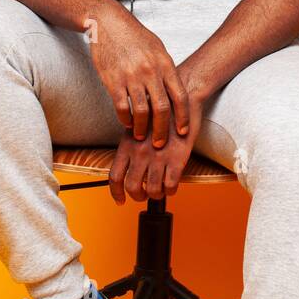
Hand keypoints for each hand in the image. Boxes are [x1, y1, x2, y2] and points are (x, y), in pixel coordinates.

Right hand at [85, 0, 189, 147]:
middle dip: (163, 130)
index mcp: (164, 64)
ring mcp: (131, 76)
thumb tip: (175, 89)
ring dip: (142, 128)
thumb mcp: (158, 48)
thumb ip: (166, 69)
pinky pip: (122, 107)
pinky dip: (125, 119)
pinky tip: (127, 123)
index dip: (183, 117)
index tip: (183, 131)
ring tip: (141, 136)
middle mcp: (150, 71)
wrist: (109, 23)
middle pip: (162, 108)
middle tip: (161, 143)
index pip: (180, 96)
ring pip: (142, 111)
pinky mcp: (113, 80)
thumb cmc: (135, 36)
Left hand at [108, 89, 204, 206]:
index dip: (116, 193)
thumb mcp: (138, 126)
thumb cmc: (161, 111)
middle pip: (132, 187)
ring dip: (156, 194)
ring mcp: (158, 157)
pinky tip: (172, 184)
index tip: (120, 200)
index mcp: (127, 144)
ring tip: (160, 189)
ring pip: (152, 190)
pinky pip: (171, 185)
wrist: (183, 99)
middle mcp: (140, 153)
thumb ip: (130, 144)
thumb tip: (126, 165)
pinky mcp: (177, 159)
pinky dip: (171, 190)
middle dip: (138, 196)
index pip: (114, 177)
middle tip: (143, 194)